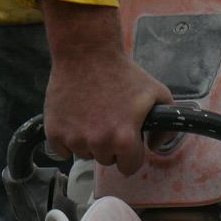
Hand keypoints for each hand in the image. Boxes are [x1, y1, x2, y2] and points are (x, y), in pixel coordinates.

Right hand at [40, 0, 171, 175]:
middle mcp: (98, 144)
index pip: (129, 167)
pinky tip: (76, 119)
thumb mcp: (158, 95)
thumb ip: (165, 127)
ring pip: (85, 154)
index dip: (131, 153)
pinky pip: (63, 150)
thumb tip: (155, 147)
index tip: (128, 140)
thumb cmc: (122, 73)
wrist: (86, 53)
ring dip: (89, 142)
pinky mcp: (54, 132)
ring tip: (92, 115)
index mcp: (124, 140)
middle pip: (107, 160)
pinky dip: (69, 139)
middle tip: (109, 120)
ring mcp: (74, 139)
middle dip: (111, 146)